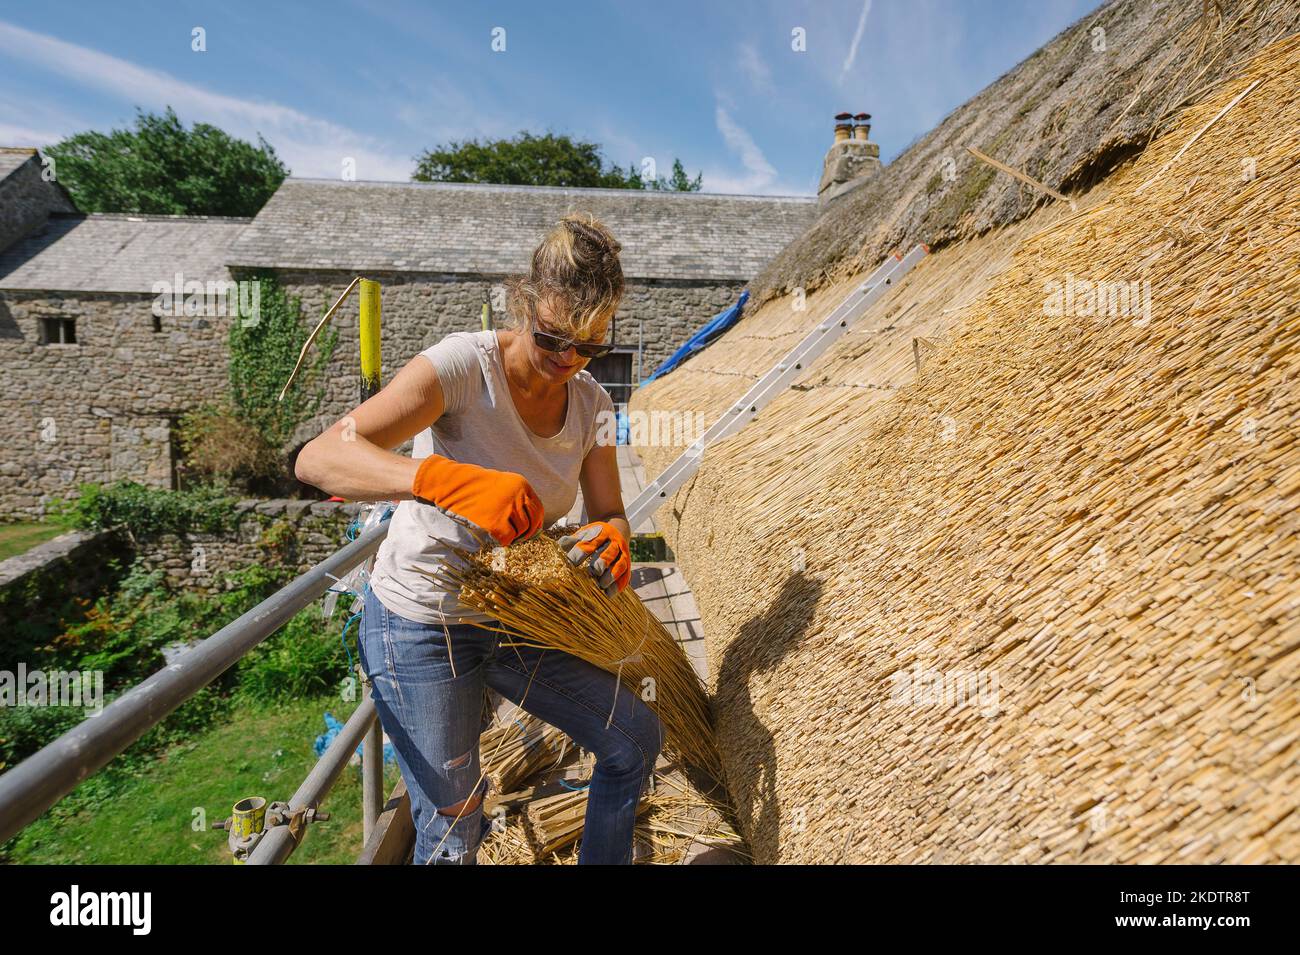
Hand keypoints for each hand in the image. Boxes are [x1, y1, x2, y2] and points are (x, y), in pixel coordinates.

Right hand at [411, 454, 543, 546]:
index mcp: (521, 484)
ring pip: (521, 531)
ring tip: (504, 536)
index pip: (538, 509)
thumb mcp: (501, 484)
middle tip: (518, 539)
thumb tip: (531, 523)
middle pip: (531, 522)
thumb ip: (516, 499)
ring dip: (514, 537)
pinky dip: (504, 541)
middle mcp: (518, 495)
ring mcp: (508, 508)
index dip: (536, 523)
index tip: (531, 531)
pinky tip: (496, 538)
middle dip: (527, 533)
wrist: (450, 484)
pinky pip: (508, 538)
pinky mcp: (496, 522)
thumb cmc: (473, 485)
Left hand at [558, 521, 630, 596]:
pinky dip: (619, 585)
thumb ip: (571, 541)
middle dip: (601, 562)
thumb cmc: (595, 535)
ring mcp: (623, 554)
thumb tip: (556, 548)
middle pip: (609, 552)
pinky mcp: (628, 564)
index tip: (571, 562)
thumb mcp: (584, 533)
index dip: (581, 552)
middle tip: (592, 571)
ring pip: (620, 564)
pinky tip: (609, 594)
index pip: (591, 542)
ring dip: (612, 575)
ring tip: (602, 584)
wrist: (617, 527)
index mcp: (601, 533)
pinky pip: (626, 575)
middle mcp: (614, 543)